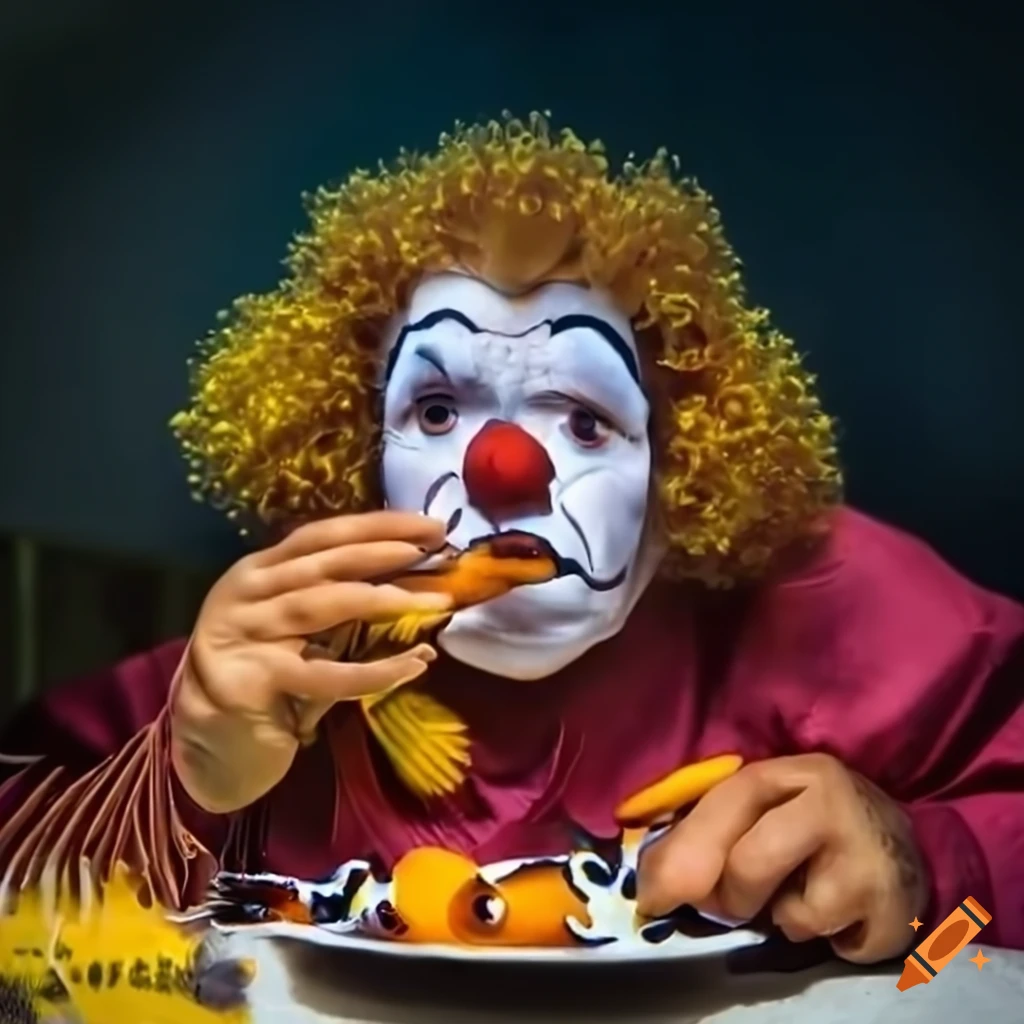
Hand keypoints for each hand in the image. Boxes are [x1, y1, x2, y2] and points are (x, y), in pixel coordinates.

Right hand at [170, 511, 451, 813]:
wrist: (211, 746)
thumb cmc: (267, 682)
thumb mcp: (300, 632)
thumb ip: (340, 606)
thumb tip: (420, 592)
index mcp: (259, 570)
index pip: (323, 535)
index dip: (377, 526)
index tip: (429, 526)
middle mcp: (246, 591)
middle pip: (324, 561)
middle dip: (385, 551)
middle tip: (437, 548)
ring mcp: (243, 632)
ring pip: (321, 605)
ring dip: (384, 599)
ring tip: (435, 602)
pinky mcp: (250, 680)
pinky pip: (325, 674)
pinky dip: (374, 672)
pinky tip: (412, 666)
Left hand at [636, 753, 928, 962]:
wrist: (907, 846)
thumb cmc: (814, 825)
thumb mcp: (767, 808)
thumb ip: (713, 831)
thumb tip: (654, 882)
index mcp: (793, 771)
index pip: (726, 804)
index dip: (683, 852)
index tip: (651, 896)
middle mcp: (835, 804)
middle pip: (750, 864)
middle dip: (729, 896)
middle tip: (729, 906)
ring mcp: (872, 859)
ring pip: (791, 915)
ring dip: (784, 918)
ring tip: (801, 894)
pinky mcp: (897, 912)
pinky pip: (832, 945)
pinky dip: (826, 939)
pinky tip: (840, 912)